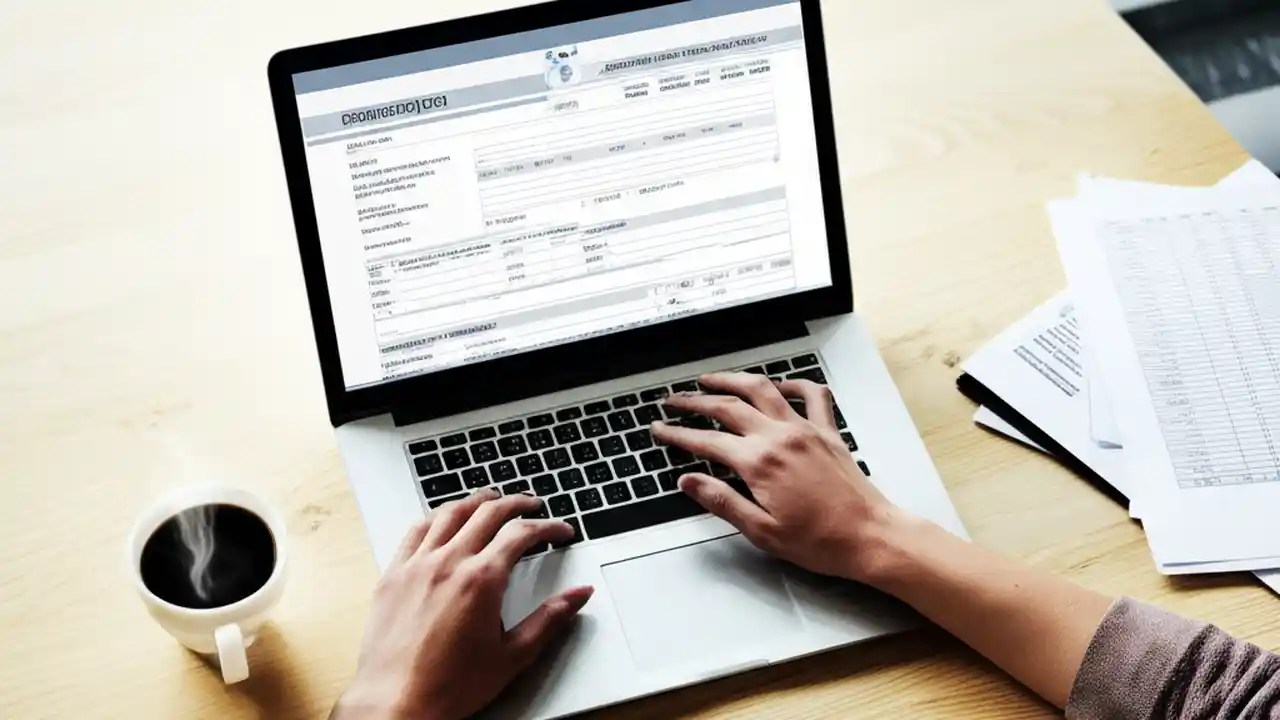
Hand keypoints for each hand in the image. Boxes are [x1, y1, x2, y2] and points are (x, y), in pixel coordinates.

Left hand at [332, 491, 593, 719]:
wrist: (396, 704)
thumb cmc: (450, 687)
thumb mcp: (513, 656)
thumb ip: (550, 619)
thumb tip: (579, 596)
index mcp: (481, 580)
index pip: (522, 534)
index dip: (548, 526)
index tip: (560, 530)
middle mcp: (448, 563)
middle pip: (488, 512)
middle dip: (516, 503)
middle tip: (532, 504)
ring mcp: (417, 565)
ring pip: (449, 513)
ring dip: (476, 500)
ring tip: (491, 499)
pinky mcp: (393, 574)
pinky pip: (415, 531)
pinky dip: (435, 517)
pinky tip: (442, 518)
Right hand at [651, 372, 904, 582]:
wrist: (870, 537)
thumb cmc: (820, 541)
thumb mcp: (761, 531)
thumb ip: (721, 501)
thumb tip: (689, 482)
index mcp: (759, 463)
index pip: (706, 441)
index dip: (677, 434)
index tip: (660, 429)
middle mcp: (780, 437)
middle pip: (727, 406)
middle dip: (694, 401)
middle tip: (673, 401)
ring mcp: (805, 429)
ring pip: (763, 389)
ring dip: (733, 379)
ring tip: (711, 378)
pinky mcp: (827, 432)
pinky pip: (810, 395)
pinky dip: (792, 384)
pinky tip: (779, 385)